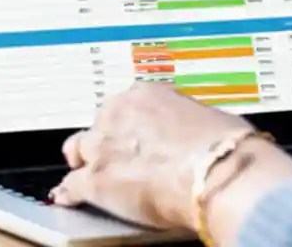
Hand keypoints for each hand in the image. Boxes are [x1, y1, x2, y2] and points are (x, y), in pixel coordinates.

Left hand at [50, 83, 253, 228]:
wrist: (218, 172)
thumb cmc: (223, 146)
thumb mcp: (206, 116)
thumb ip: (186, 120)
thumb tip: (192, 132)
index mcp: (146, 94)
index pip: (124, 105)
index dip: (127, 123)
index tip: (132, 133)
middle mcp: (118, 113)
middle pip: (98, 125)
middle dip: (106, 140)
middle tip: (118, 156)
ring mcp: (103, 147)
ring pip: (78, 151)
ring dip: (84, 162)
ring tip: (86, 173)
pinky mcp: (95, 181)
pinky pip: (71, 187)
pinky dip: (70, 194)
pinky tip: (68, 197)